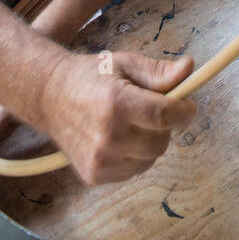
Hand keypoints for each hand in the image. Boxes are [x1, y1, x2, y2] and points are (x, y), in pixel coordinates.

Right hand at [37, 50, 195, 185]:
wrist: (50, 97)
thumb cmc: (91, 76)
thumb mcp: (125, 64)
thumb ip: (158, 71)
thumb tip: (188, 69)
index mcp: (116, 103)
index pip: (164, 115)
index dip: (183, 112)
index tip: (188, 106)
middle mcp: (108, 136)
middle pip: (161, 142)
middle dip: (165, 126)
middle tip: (153, 111)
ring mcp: (99, 160)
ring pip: (149, 159)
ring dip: (150, 143)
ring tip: (133, 124)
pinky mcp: (94, 175)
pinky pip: (132, 170)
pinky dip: (134, 156)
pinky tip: (120, 139)